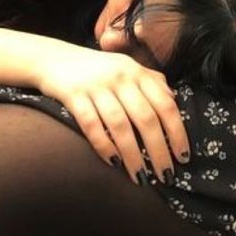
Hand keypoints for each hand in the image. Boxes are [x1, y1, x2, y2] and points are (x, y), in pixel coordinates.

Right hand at [36, 42, 188, 184]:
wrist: (52, 57)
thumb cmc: (95, 68)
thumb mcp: (126, 68)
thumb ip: (151, 80)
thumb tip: (174, 100)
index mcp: (137, 72)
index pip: (165, 104)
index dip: (177, 132)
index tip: (183, 157)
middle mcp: (120, 77)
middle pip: (146, 118)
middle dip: (159, 150)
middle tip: (165, 175)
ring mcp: (96, 85)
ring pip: (120, 125)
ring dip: (133, 155)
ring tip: (140, 177)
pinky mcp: (74, 95)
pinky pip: (91, 124)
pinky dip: (103, 145)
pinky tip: (112, 162)